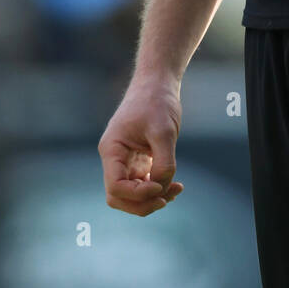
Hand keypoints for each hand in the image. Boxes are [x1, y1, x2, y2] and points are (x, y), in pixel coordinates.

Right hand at [98, 76, 185, 215]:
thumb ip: (164, 162)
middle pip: (119, 197)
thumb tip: (162, 187)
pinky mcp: (138, 161)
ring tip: (176, 190)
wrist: (158, 84)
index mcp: (112, 150)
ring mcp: (126, 161)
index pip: (116, 186)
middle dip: (142, 203)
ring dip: (152, 198)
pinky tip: (175, 185)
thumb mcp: (164, 132)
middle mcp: (115, 158)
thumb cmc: (157, 102)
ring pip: (131, 194)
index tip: (159, 185)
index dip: (137, 194)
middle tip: (166, 199)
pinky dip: (157, 188)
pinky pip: (143, 184)